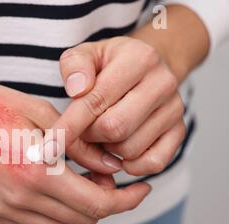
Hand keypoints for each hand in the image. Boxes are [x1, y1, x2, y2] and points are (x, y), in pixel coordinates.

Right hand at [0, 75, 150, 223]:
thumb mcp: (38, 113)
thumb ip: (78, 145)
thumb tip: (108, 166)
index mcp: (35, 172)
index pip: (96, 204)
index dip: (126, 200)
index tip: (140, 189)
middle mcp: (18, 199)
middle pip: (81, 220)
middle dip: (105, 202)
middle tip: (104, 176)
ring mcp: (1, 210)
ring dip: (78, 211)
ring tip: (77, 183)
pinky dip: (52, 220)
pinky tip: (51, 194)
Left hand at [48, 36, 185, 175]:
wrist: (148, 65)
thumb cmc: (109, 64)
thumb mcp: (87, 54)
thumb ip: (74, 66)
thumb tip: (77, 90)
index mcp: (138, 59)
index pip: (96, 101)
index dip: (68, 127)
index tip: (48, 148)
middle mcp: (162, 83)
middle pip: (114, 129)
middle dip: (89, 137)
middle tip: (81, 131)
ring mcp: (174, 109)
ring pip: (130, 149)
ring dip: (107, 151)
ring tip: (101, 134)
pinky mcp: (180, 131)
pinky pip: (153, 163)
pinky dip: (131, 165)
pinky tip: (118, 151)